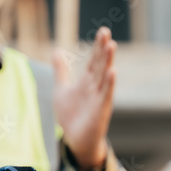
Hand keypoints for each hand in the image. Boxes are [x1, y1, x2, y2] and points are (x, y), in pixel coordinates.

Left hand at [53, 26, 115, 169]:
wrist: (75, 139)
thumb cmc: (71, 115)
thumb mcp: (62, 89)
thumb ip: (61, 71)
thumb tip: (57, 51)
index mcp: (87, 81)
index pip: (94, 60)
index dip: (98, 46)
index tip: (103, 31)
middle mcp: (95, 87)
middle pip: (100, 64)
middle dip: (103, 49)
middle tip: (106, 32)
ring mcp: (100, 98)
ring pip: (105, 76)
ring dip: (108, 62)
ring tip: (111, 46)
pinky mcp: (101, 110)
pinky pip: (106, 95)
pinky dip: (110, 84)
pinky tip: (113, 72)